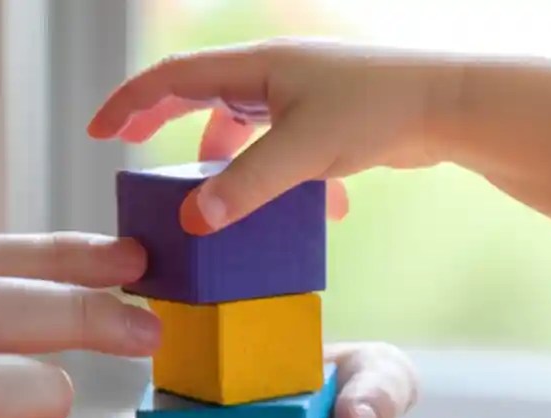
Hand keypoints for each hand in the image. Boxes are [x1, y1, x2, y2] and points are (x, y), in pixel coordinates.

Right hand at [87, 38, 465, 232]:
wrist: (453, 106)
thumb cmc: (382, 112)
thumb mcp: (305, 154)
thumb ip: (246, 188)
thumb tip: (194, 220)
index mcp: (257, 65)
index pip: (172, 76)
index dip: (129, 102)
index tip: (97, 131)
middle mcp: (273, 72)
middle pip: (198, 93)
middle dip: (161, 123)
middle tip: (126, 148)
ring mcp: (300, 94)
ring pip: (242, 126)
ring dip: (228, 164)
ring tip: (222, 203)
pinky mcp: (326, 119)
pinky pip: (285, 148)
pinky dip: (286, 180)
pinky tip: (320, 212)